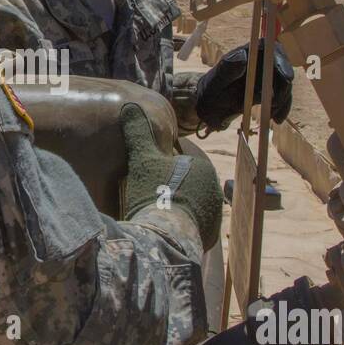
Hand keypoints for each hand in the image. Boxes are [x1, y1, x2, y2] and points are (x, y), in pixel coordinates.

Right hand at [119, 104, 222, 250]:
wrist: (165, 237)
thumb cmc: (155, 193)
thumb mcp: (142, 158)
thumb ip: (138, 132)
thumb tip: (129, 107)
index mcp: (202, 167)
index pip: (180, 161)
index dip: (161, 165)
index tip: (146, 171)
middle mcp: (214, 190)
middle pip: (186, 184)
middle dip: (170, 186)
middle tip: (147, 193)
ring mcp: (214, 215)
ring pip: (190, 206)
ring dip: (175, 207)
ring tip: (154, 213)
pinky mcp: (209, 237)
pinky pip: (192, 227)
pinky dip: (180, 227)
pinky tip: (164, 229)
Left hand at [194, 39, 293, 131]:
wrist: (211, 106)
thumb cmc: (210, 89)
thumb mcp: (216, 80)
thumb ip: (228, 69)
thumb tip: (243, 56)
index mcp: (248, 52)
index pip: (270, 49)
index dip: (281, 61)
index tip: (286, 78)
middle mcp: (261, 61)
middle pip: (282, 67)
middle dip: (283, 85)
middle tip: (275, 102)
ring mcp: (267, 76)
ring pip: (284, 84)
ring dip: (281, 100)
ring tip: (269, 114)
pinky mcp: (270, 91)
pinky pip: (282, 98)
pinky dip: (282, 108)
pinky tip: (277, 119)